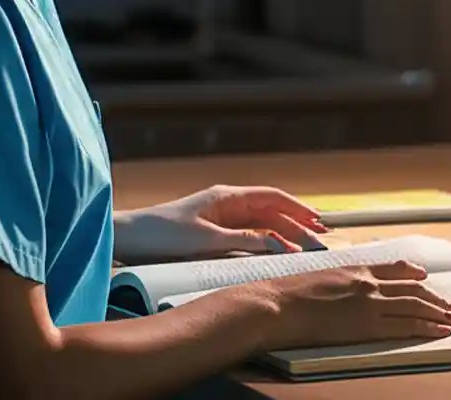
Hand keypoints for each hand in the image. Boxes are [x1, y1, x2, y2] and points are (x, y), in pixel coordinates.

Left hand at [113, 185, 328, 263]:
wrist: (130, 238)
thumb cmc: (163, 234)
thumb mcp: (206, 239)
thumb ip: (244, 241)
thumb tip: (278, 242)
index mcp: (228, 197)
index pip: (272, 198)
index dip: (298, 208)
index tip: (318, 221)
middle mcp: (229, 204)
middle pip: (272, 212)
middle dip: (297, 225)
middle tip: (320, 241)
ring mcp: (223, 218)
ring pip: (263, 224)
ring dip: (285, 235)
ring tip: (306, 248)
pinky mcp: (215, 232)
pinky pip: (249, 235)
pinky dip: (267, 242)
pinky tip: (279, 252)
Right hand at [252, 261, 450, 350]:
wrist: (277, 304)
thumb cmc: (287, 296)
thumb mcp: (319, 278)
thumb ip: (338, 282)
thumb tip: (340, 290)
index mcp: (356, 269)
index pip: (395, 269)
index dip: (415, 275)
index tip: (427, 278)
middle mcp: (368, 282)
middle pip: (413, 289)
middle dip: (437, 298)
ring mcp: (370, 302)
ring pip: (416, 306)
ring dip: (440, 313)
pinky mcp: (368, 324)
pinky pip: (407, 325)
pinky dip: (428, 327)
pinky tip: (441, 331)